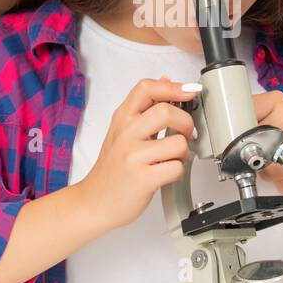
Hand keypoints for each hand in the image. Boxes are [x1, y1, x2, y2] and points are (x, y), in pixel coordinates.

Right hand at [73, 77, 199, 230]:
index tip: (189, 92)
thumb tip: (166, 80)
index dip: (173, 87)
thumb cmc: (112, 169)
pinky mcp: (142, 178)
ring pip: (178, 142)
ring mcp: (133, 156)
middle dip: (186, 122)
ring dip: (183, 152)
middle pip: (165, 111)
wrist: (94, 202)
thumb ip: (144, 108)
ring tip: (172, 158)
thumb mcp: (122, 132)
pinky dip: (178, 171)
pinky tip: (166, 173)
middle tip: (184, 133)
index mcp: (122, 119)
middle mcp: (126, 134)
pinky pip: (176, 168)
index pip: (146, 88)